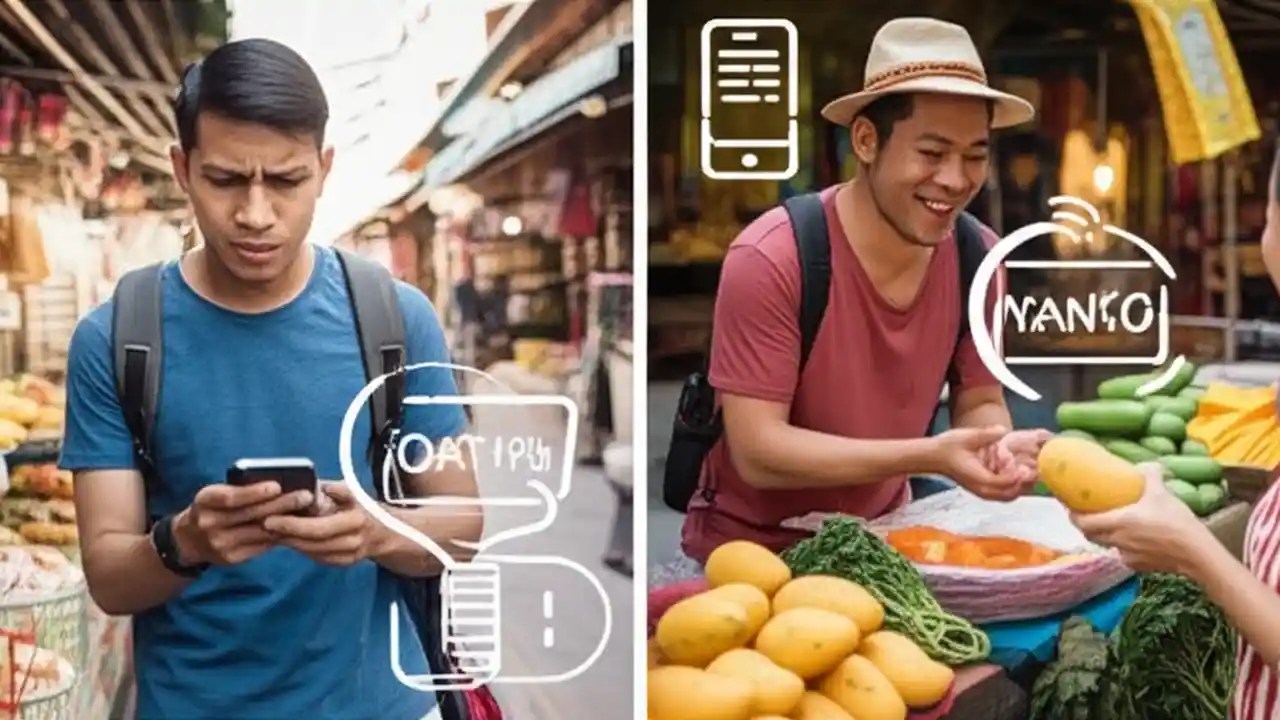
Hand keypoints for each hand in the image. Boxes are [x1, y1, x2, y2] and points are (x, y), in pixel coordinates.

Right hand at [173, 482, 314, 565]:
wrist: (190, 539)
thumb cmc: (213, 508)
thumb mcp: (216, 494)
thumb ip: (240, 490)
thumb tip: (280, 485)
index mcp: (205, 501)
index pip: (231, 497)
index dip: (254, 492)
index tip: (277, 485)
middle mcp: (209, 524)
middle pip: (251, 514)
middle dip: (281, 504)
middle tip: (306, 496)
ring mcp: (220, 544)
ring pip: (260, 531)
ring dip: (286, 521)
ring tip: (308, 510)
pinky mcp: (231, 558)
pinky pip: (261, 545)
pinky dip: (279, 535)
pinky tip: (296, 526)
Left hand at [263, 482, 376, 566]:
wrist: (383, 531)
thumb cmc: (359, 505)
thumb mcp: (350, 491)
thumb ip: (332, 489)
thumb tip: (309, 486)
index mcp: (356, 518)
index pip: (318, 526)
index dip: (293, 524)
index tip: (271, 517)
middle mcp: (354, 539)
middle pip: (313, 541)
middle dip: (287, 533)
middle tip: (266, 524)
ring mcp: (350, 553)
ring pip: (314, 551)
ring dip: (291, 542)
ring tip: (272, 531)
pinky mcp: (345, 562)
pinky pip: (318, 557)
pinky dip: (302, 548)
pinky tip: (288, 539)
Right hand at [930, 425, 1021, 500]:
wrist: (934, 457)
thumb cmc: (949, 447)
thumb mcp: (968, 437)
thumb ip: (987, 434)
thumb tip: (1003, 430)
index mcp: (978, 478)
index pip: (1004, 483)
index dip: (1017, 476)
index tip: (1025, 465)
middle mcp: (982, 489)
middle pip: (1010, 494)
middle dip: (1025, 484)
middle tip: (1033, 469)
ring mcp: (982, 492)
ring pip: (1009, 496)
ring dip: (1021, 486)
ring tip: (1028, 470)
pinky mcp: (983, 490)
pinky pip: (1003, 493)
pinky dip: (1014, 486)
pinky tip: (1016, 472)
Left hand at [1069, 463, 1209, 573]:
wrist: (1196, 553)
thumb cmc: (1175, 521)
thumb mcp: (1162, 492)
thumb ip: (1151, 475)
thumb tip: (1148, 464)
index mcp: (1117, 523)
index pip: (1083, 522)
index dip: (1073, 515)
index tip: (1070, 507)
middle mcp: (1116, 541)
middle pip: (1090, 535)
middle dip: (1085, 525)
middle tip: (1087, 513)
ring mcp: (1126, 556)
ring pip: (1107, 545)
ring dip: (1105, 536)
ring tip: (1112, 525)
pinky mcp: (1138, 567)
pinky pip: (1123, 555)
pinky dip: (1123, 547)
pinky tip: (1134, 540)